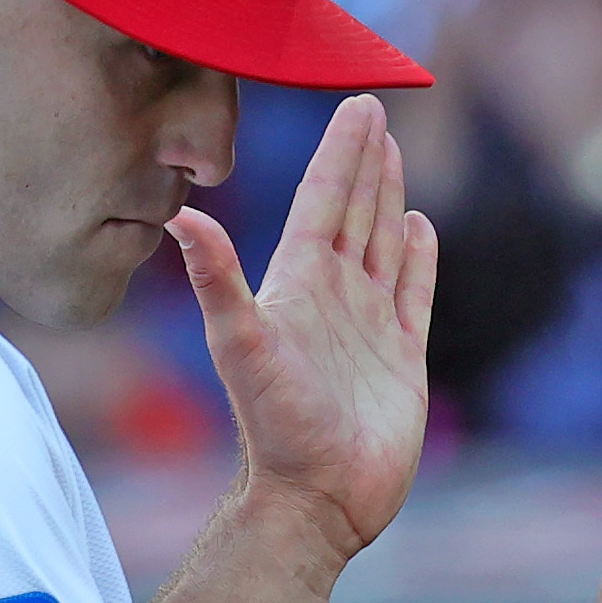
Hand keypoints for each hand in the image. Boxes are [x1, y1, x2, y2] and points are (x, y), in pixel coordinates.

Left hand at [174, 95, 437, 570]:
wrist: (316, 499)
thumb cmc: (274, 427)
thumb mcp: (240, 345)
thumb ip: (217, 280)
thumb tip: (181, 216)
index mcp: (296, 283)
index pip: (322, 200)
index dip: (341, 151)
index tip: (357, 103)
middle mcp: (332, 296)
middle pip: (353, 210)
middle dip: (364, 159)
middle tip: (373, 107)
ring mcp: (368, 324)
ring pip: (382, 241)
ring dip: (387, 195)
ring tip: (392, 150)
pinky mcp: (401, 358)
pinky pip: (414, 292)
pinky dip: (419, 256)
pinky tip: (420, 226)